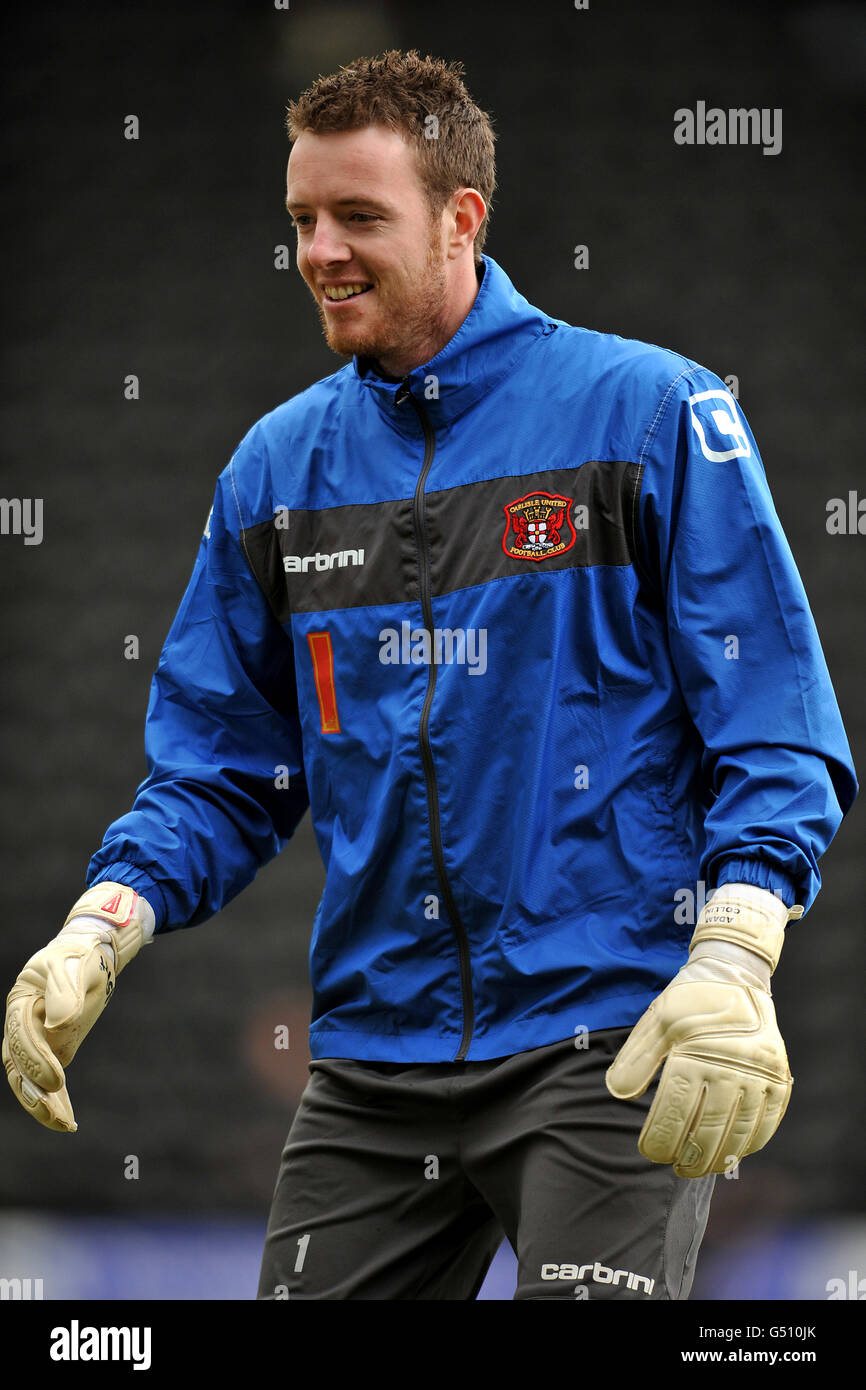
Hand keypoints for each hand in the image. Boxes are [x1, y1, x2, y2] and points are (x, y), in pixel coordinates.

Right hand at [2, 884, 151, 1132]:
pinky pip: (48, 1081)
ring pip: (28, 1080)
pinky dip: (56, 1101)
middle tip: (57, 1113)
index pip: (21, 1036)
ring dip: (42, 1104)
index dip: (35, 1059)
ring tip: (64, 1124)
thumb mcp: (74, 964)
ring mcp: (36, 1040)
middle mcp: (22, 1024)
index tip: (57, 1079)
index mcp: (20, 1001)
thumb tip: (57, 1026)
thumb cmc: (81, 954)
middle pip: (18, 1065)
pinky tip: (68, 1120)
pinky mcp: (53, 1050)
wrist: (94, 952)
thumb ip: (65, 992)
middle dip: (34, 1092)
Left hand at [605, 884, 800, 1177]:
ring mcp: (759, 1075)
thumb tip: (618, 1093)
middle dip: (688, 1156)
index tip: (649, 1153)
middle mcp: (731, 1066)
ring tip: (701, 1168)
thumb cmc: (689, 1001)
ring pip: (739, 1131)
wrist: (735, 974)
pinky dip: (751, 1143)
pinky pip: (767, 1122)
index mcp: (695, 1052)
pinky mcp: (779, 1078)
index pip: (674, 1109)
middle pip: (707, 1128)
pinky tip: (733, 1153)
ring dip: (719, 1156)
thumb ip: (636, 1059)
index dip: (660, 1137)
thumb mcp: (656, 1022)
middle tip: (676, 1169)